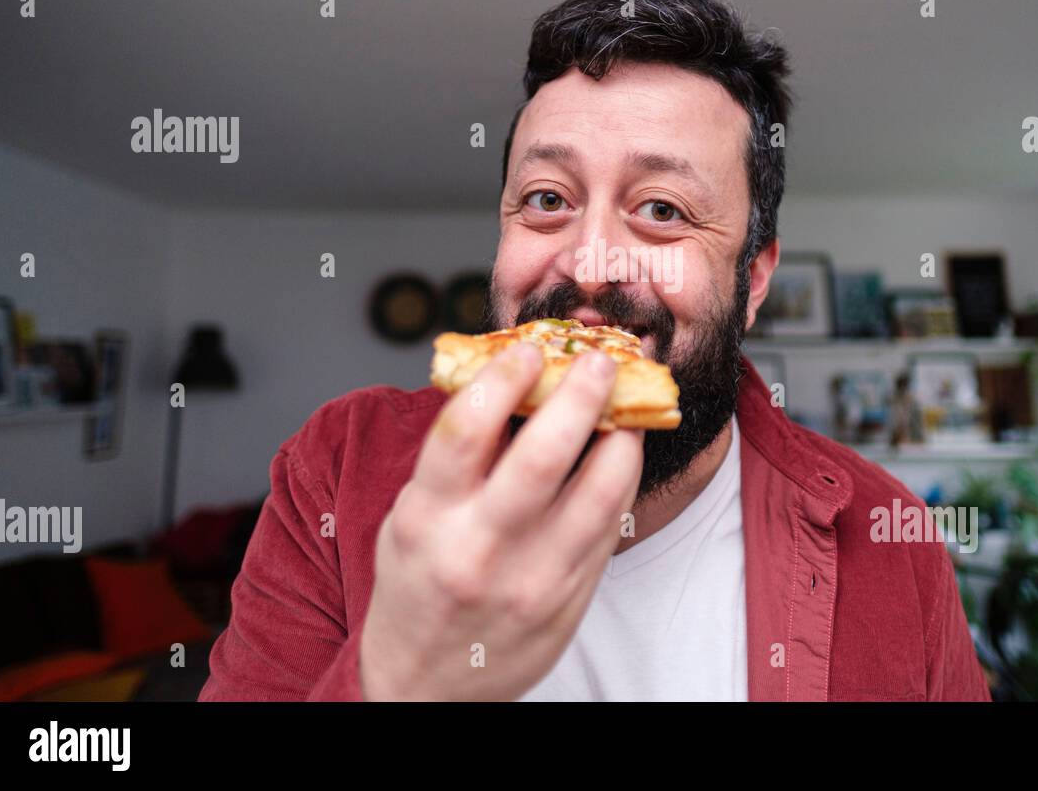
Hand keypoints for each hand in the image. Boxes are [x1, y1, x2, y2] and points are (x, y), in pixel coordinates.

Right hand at [359, 343, 643, 699]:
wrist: (423, 686)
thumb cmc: (417, 583)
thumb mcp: (412, 517)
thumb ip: (455, 460)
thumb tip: (514, 382)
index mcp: (426, 519)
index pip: (464, 430)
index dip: (503, 378)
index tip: (528, 352)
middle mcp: (478, 550)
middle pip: (542, 455)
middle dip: (579, 395)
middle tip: (597, 361)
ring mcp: (531, 579)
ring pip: (598, 491)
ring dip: (621, 435)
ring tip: (624, 404)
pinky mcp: (571, 599)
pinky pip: (612, 524)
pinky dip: (623, 478)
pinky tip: (623, 451)